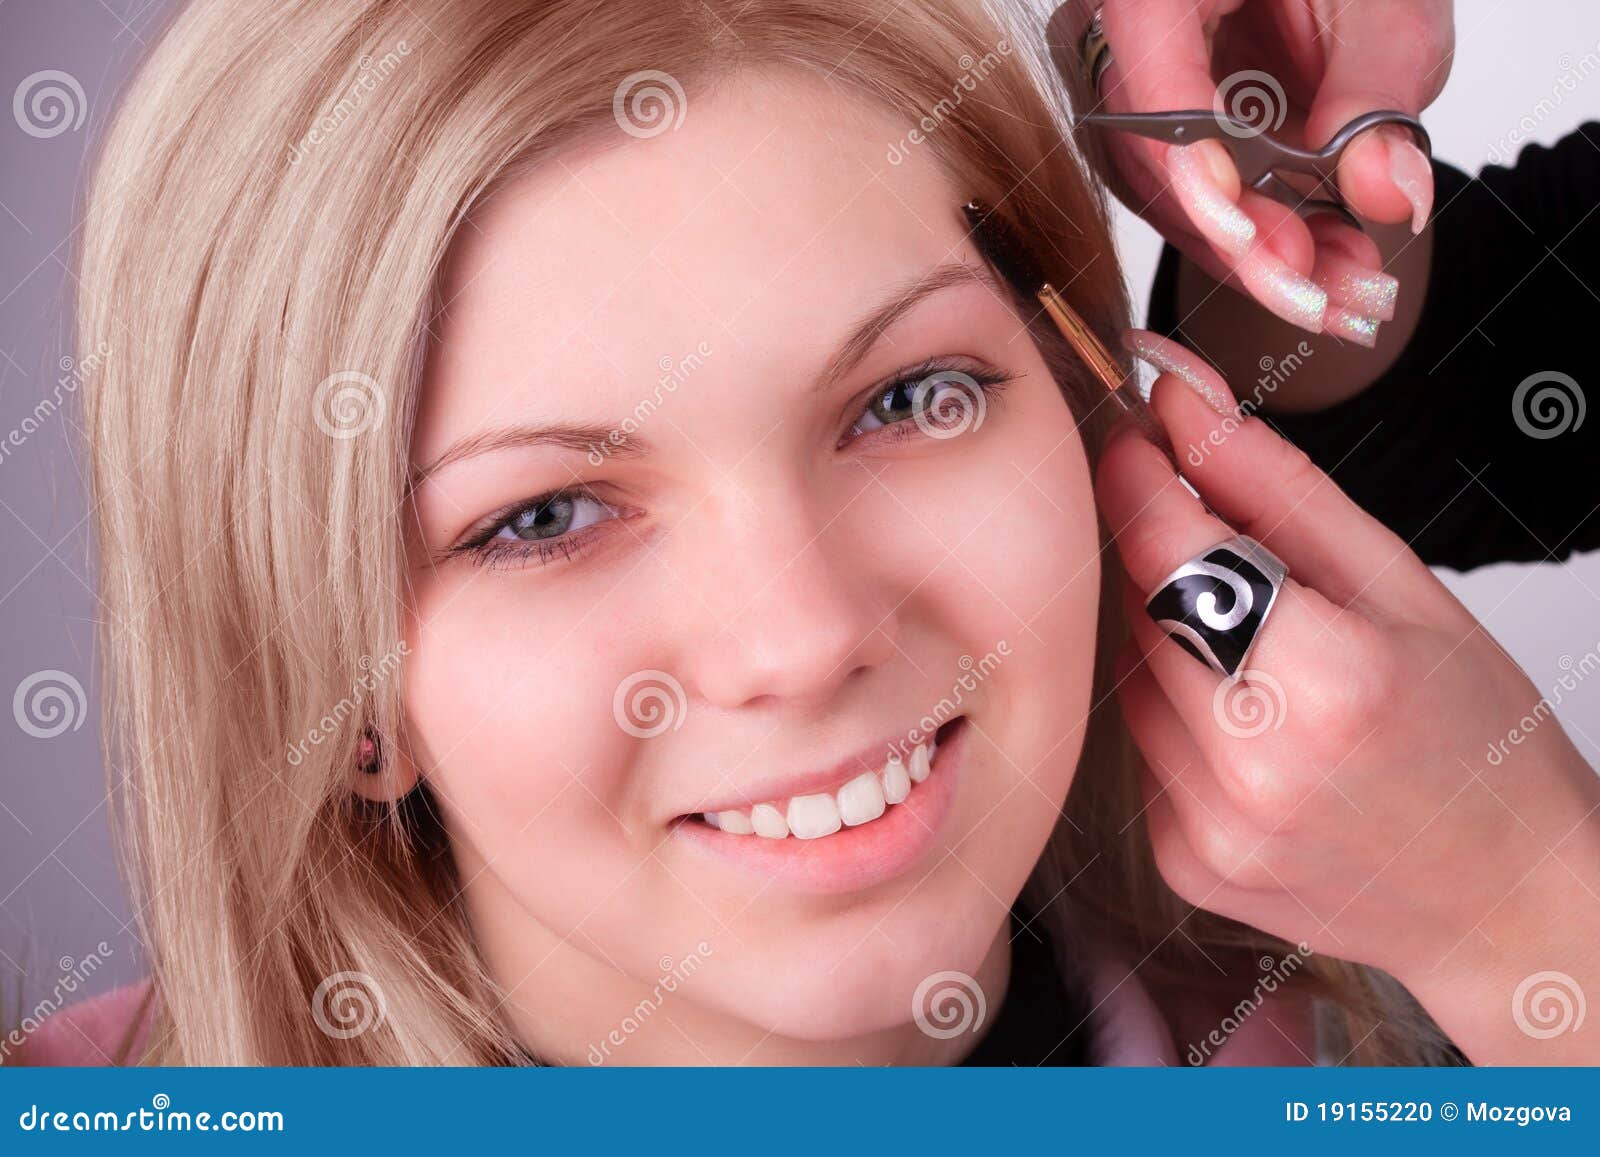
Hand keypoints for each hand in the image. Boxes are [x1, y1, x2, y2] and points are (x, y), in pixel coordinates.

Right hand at [1053, 0, 1452, 340]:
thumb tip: (1383, 189)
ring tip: (1339, 287)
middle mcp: (1134, 40)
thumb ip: (1379, 86)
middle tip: (1312, 292)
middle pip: (1152, 156)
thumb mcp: (1387, 3)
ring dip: (1251, 255)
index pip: (1151, 76)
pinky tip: (1323, 262)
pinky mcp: (1175, 130)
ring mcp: (1147, 90)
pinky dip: (1258, 236)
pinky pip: (1196, 196)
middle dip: (1237, 239)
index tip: (1244, 233)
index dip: (1191, 166)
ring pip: (1167, 193)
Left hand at [1097, 331, 1599, 1063]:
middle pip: (1141, 608)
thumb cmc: (1475, 736)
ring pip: (1130, 674)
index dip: (1137, 480)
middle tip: (1225, 548)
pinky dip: (1176, 713)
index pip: (1169, 549)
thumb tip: (1181, 404)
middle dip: (1166, 558)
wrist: (1503, 897)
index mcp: (1327, 685)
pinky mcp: (1182, 862)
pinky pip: (1140, 746)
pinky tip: (1249, 728)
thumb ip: (1277, 488)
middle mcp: (1253, 769)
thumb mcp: (1402, 587)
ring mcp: (1209, 829)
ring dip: (1170, 639)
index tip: (1134, 440)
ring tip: (1264, 659)